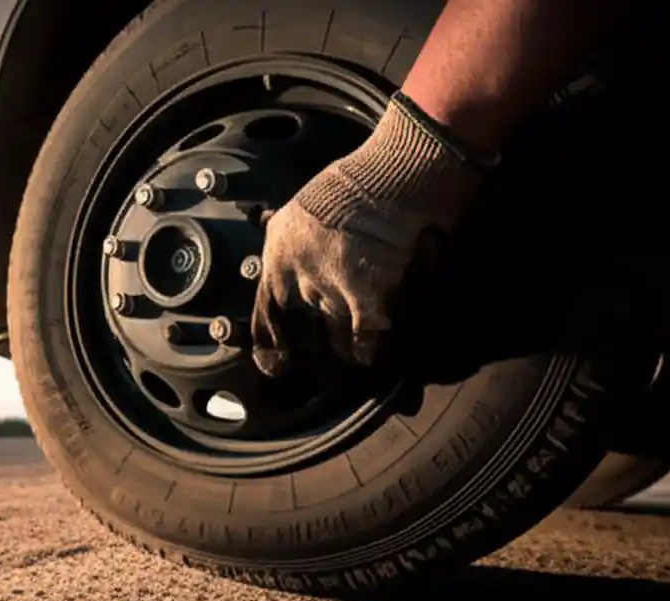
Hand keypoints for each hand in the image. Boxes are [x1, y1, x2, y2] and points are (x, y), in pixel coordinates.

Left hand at [250, 91, 488, 376]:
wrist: (403, 167)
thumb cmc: (367, 179)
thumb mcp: (310, 206)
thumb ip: (298, 241)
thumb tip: (288, 263)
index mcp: (279, 247)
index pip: (265, 308)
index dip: (270, 342)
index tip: (275, 365)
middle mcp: (296, 270)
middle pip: (304, 325)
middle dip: (317, 339)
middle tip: (329, 348)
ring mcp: (328, 284)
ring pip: (335, 335)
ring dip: (348, 345)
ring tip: (359, 350)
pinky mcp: (364, 295)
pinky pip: (365, 338)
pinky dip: (372, 346)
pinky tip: (378, 351)